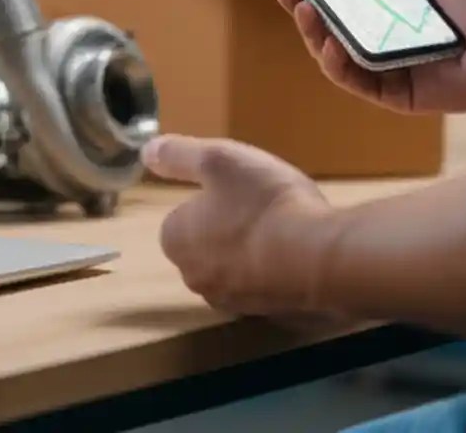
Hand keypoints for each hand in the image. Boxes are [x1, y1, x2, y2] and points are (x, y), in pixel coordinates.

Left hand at [144, 134, 333, 315]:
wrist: (317, 257)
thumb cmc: (262, 202)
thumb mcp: (218, 159)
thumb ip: (179, 155)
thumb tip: (147, 152)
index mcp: (175, 239)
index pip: (181, 216)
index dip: (211, 198)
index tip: (238, 188)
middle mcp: (193, 276)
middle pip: (207, 243)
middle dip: (230, 226)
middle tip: (262, 204)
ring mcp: (230, 300)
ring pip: (235, 265)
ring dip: (254, 249)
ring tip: (284, 226)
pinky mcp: (264, 313)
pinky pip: (263, 284)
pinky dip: (275, 269)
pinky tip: (298, 252)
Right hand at [276, 0, 465, 112]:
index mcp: (389, 5)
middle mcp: (383, 36)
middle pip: (329, 26)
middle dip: (302, 8)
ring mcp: (388, 67)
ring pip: (335, 55)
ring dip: (313, 34)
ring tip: (306, 11)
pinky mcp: (398, 94)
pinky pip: (357, 82)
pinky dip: (338, 65)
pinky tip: (331, 46)